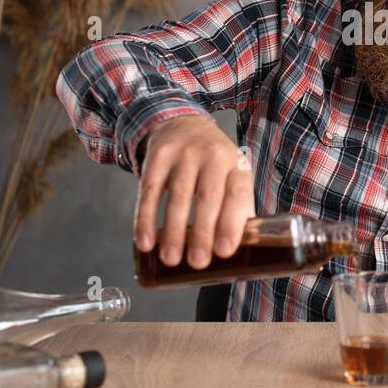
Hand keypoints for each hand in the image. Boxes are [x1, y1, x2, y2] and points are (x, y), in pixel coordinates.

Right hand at [133, 116, 254, 269]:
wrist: (183, 124)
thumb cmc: (213, 164)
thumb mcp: (231, 175)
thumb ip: (237, 208)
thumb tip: (242, 252)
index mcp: (237, 165)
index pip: (237, 196)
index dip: (232, 224)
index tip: (224, 252)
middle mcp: (213, 155)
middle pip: (208, 197)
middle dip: (202, 233)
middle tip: (197, 263)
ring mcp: (184, 153)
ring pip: (178, 196)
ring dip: (174, 231)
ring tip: (171, 259)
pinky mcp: (158, 156)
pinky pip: (150, 191)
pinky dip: (146, 219)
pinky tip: (145, 242)